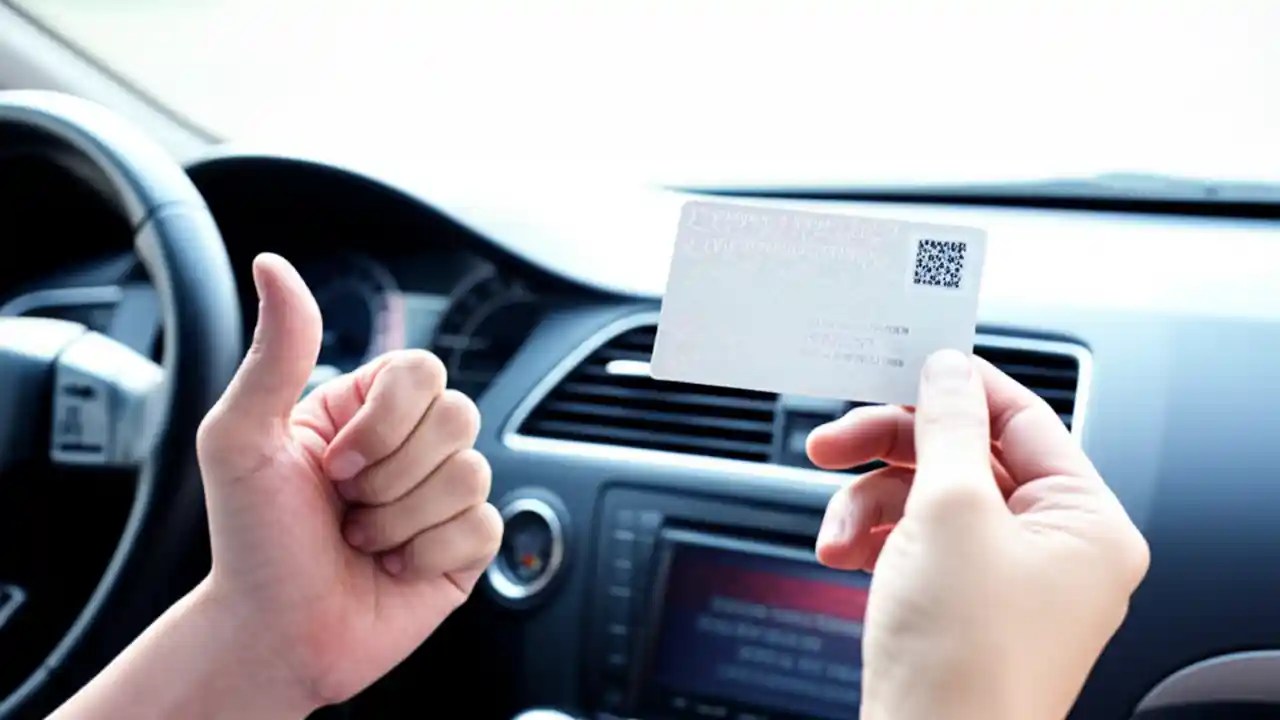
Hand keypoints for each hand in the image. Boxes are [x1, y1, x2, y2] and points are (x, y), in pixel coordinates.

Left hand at [193, 254, 501, 710]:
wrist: (275, 635)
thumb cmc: (252, 541)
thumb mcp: (242, 437)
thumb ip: (276, 350)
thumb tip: (275, 266)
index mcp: (364, 409)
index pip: (423, 370)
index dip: (386, 421)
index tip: (333, 463)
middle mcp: (410, 445)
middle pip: (459, 417)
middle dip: (392, 477)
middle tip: (346, 506)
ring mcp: (444, 495)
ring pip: (472, 475)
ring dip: (401, 522)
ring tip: (362, 542)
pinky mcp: (466, 545)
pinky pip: (484, 526)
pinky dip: (428, 555)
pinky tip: (394, 568)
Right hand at [807, 350, 1148, 719]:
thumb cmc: (963, 661)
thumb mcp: (950, 511)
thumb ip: (948, 427)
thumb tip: (948, 371)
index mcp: (1086, 524)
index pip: (1024, 420)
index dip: (959, 389)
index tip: (905, 367)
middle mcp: (1056, 552)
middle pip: (967, 459)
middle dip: (892, 453)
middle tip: (835, 441)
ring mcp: (1007, 583)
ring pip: (931, 502)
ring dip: (871, 505)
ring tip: (837, 531)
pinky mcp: (961, 609)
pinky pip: (918, 546)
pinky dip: (874, 543)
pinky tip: (843, 555)